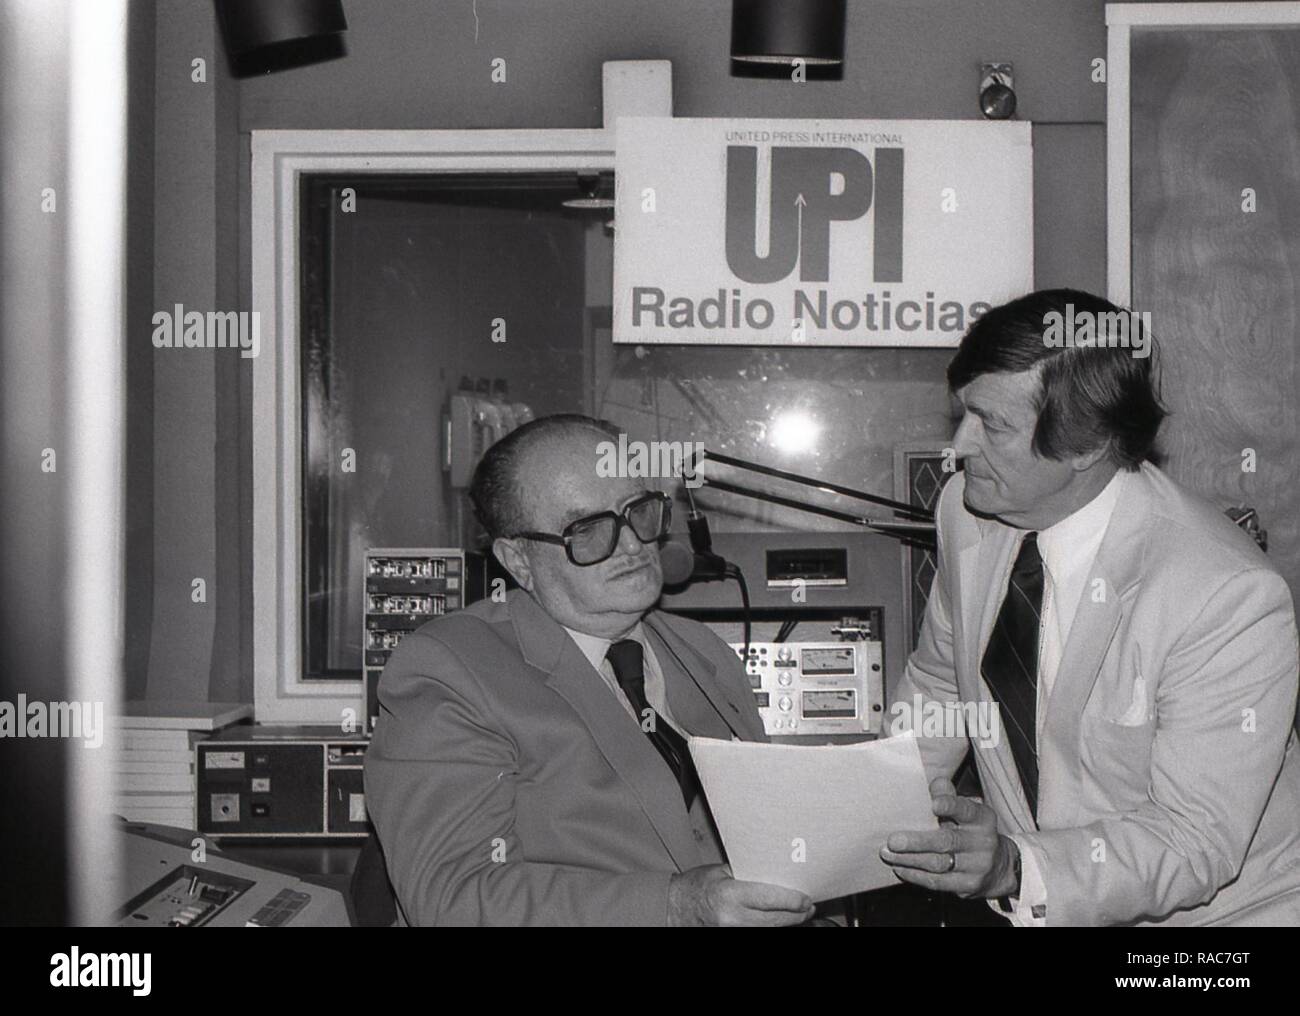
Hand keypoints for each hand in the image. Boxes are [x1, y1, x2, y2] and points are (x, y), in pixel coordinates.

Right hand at [668, 864, 814, 926]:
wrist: (675, 908)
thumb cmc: (697, 886)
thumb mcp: (721, 871)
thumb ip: (748, 873)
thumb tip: (775, 871)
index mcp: (729, 895)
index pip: (769, 899)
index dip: (792, 901)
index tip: (806, 899)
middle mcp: (732, 918)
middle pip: (775, 920)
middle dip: (796, 915)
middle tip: (808, 907)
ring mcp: (732, 932)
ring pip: (769, 930)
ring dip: (786, 923)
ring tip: (798, 913)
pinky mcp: (732, 937)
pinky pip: (758, 932)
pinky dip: (771, 927)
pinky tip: (779, 920)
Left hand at [880, 777, 1019, 898]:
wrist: (997, 868)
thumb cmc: (970, 831)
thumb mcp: (966, 811)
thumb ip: (949, 796)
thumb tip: (935, 783)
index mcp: (982, 819)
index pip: (966, 810)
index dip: (950, 805)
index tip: (933, 804)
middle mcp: (982, 842)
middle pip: (947, 841)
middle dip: (917, 841)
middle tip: (893, 840)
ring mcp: (977, 867)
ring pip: (938, 864)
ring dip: (909, 859)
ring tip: (887, 854)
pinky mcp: (968, 886)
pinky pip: (937, 882)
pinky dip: (915, 875)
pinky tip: (899, 868)